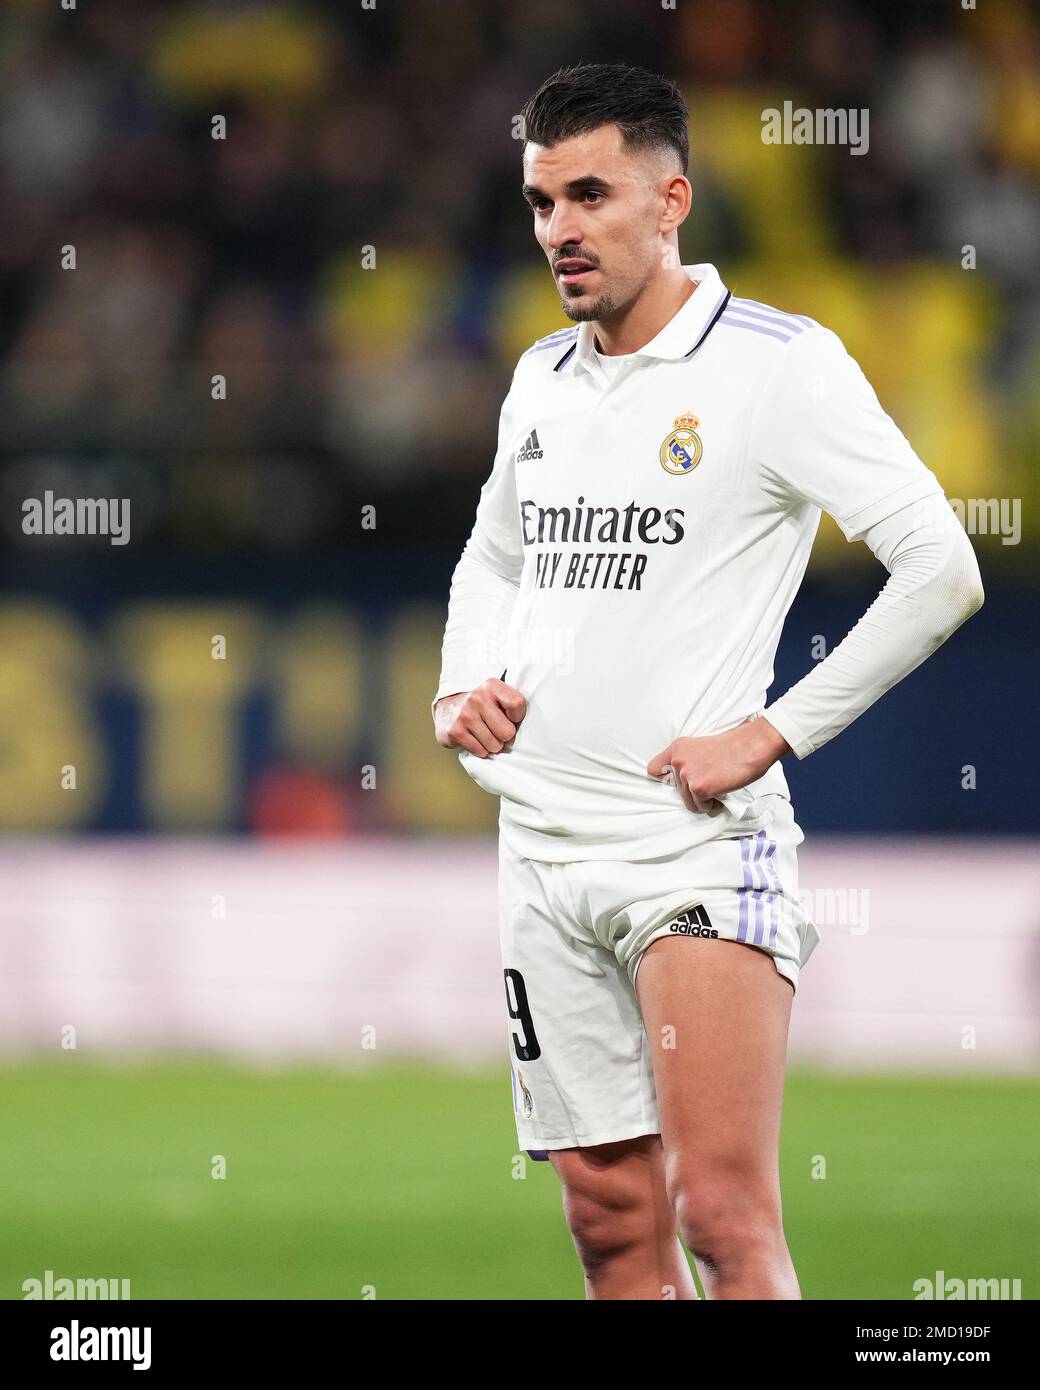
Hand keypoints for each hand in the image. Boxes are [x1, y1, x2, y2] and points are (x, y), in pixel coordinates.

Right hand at [433, 677, 527, 755]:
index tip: (510, 717)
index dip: (517, 717)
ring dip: (491, 743)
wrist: (448, 708)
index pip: (517, 704)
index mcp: (492, 686)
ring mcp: (465, 715)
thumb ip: (513, 704)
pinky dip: (479, 749)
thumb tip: (532, 725)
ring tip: (482, 732)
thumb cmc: (481, 705)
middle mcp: (477, 698)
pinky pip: (480, 751)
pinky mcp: (455, 731)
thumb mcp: (497, 695)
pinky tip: (473, 737)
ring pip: (495, 745)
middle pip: (507, 732)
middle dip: (503, 735)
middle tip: (494, 728)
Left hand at [647, 716, 789, 812]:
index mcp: (677, 748)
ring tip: (719, 788)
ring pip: (689, 802)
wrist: (751, 745)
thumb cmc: (733, 747)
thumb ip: (688, 761)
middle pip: (677, 791)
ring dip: (704, 801)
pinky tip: (723, 792)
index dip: (666, 779)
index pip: (654, 769)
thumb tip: (685, 782)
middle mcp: (678, 760)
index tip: (679, 782)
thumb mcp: (701, 748)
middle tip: (713, 783)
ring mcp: (686, 774)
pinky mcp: (699, 787)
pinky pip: (701, 807)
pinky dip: (713, 805)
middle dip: (695, 792)